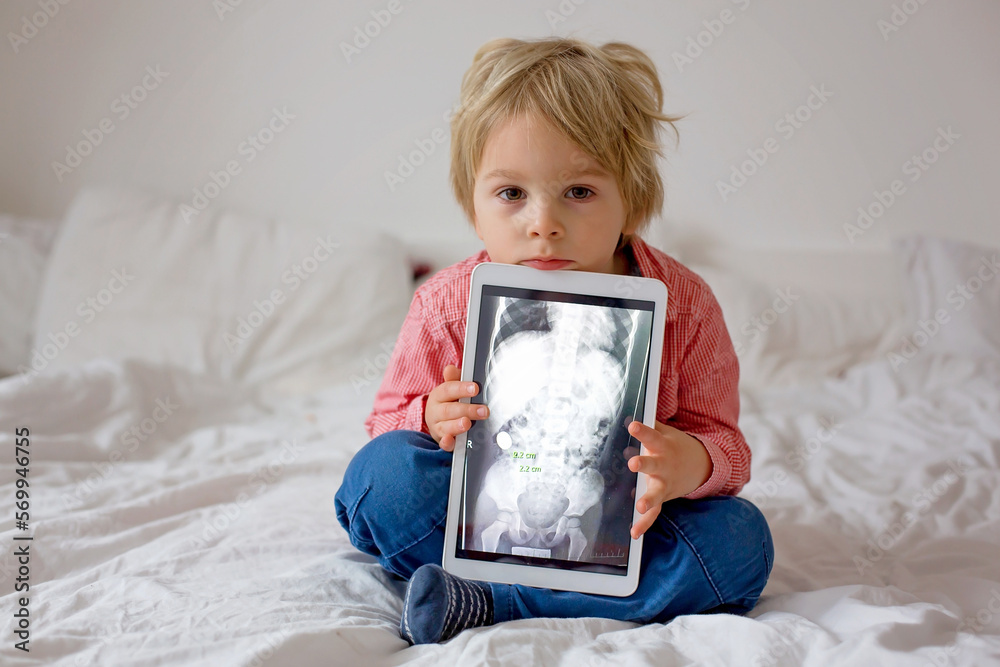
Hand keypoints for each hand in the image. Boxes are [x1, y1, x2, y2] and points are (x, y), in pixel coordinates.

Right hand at [425, 364, 489, 451]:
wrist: (437, 421)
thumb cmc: (449, 401)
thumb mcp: (451, 389)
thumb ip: (454, 379)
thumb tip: (450, 369)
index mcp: (439, 395)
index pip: (448, 389)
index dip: (461, 388)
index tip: (475, 388)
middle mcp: (436, 411)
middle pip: (449, 410)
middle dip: (466, 410)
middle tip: (483, 410)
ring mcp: (438, 427)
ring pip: (445, 426)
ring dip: (456, 425)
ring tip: (467, 423)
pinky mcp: (442, 440)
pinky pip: (443, 442)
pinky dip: (446, 442)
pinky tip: (451, 440)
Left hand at [626, 420, 711, 538]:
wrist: (702, 465)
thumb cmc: (675, 446)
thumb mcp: (666, 432)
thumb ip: (649, 425)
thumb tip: (631, 412)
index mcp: (663, 446)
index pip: (651, 436)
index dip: (642, 431)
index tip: (632, 425)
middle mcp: (665, 465)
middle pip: (654, 465)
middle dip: (644, 464)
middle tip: (634, 464)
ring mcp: (666, 484)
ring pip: (657, 493)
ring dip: (648, 499)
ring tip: (639, 506)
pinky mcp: (665, 497)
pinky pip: (655, 513)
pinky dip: (645, 524)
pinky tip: (634, 532)